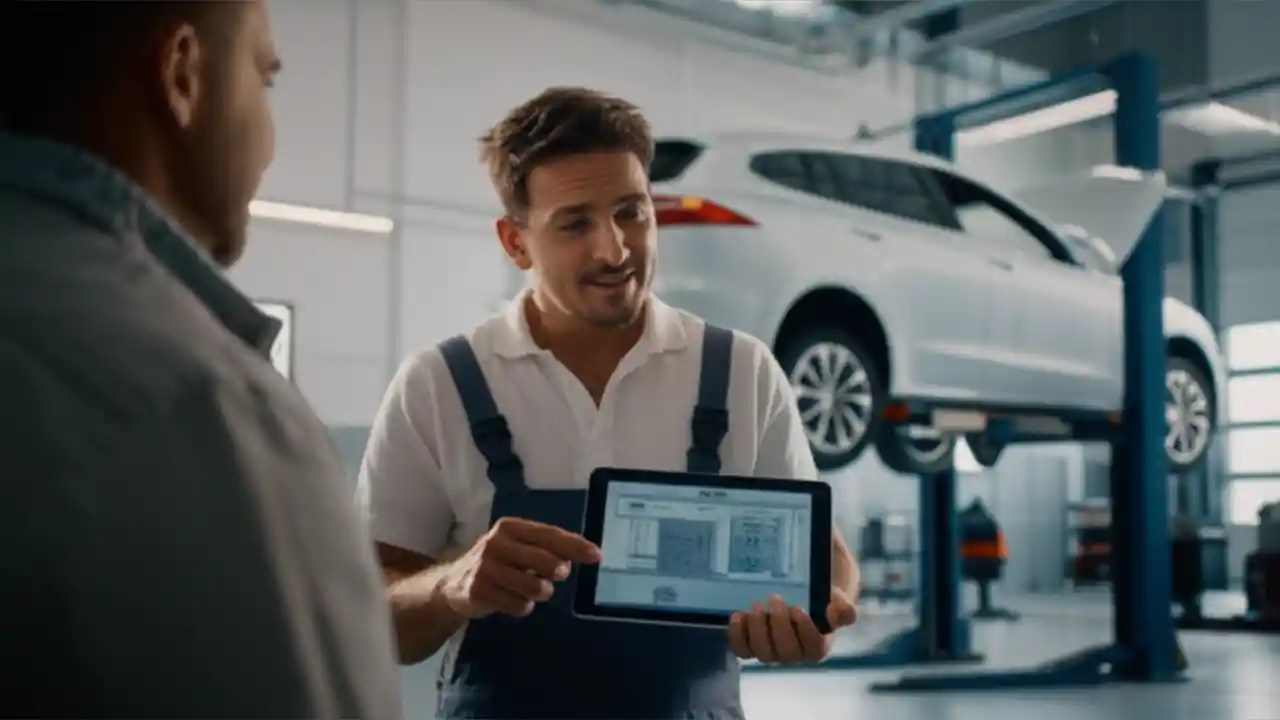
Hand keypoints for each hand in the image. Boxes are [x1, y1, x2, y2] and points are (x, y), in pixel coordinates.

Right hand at [440, 517, 600, 618]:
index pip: (550, 535)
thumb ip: (547, 549)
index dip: (575, 546)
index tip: (597, 556)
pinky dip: (522, 606)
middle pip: (545, 561)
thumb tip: (585, 554)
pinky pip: (519, 605)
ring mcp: (486, 568)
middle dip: (557, 572)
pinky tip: (511, 600)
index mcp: (510, 527)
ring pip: (535, 587)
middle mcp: (496, 543)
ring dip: (540, 592)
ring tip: (529, 589)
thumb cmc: (496, 562)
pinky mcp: (479, 592)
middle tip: (555, 576)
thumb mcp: (518, 547)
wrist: (452, 584)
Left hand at [727, 587, 857, 664]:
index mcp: (821, 642)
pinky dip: (737, 636)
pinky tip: (737, 615)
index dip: (805, 631)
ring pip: (763, 653)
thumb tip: (838, 614)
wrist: (805, 579)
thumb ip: (842, 603)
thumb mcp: (841, 588)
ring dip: (757, 631)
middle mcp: (796, 652)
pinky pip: (742, 649)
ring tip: (756, 606)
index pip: (814, 647)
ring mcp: (773, 649)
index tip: (798, 609)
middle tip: (775, 599)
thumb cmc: (826, 585)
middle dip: (779, 627)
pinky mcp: (752, 642)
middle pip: (787, 652)